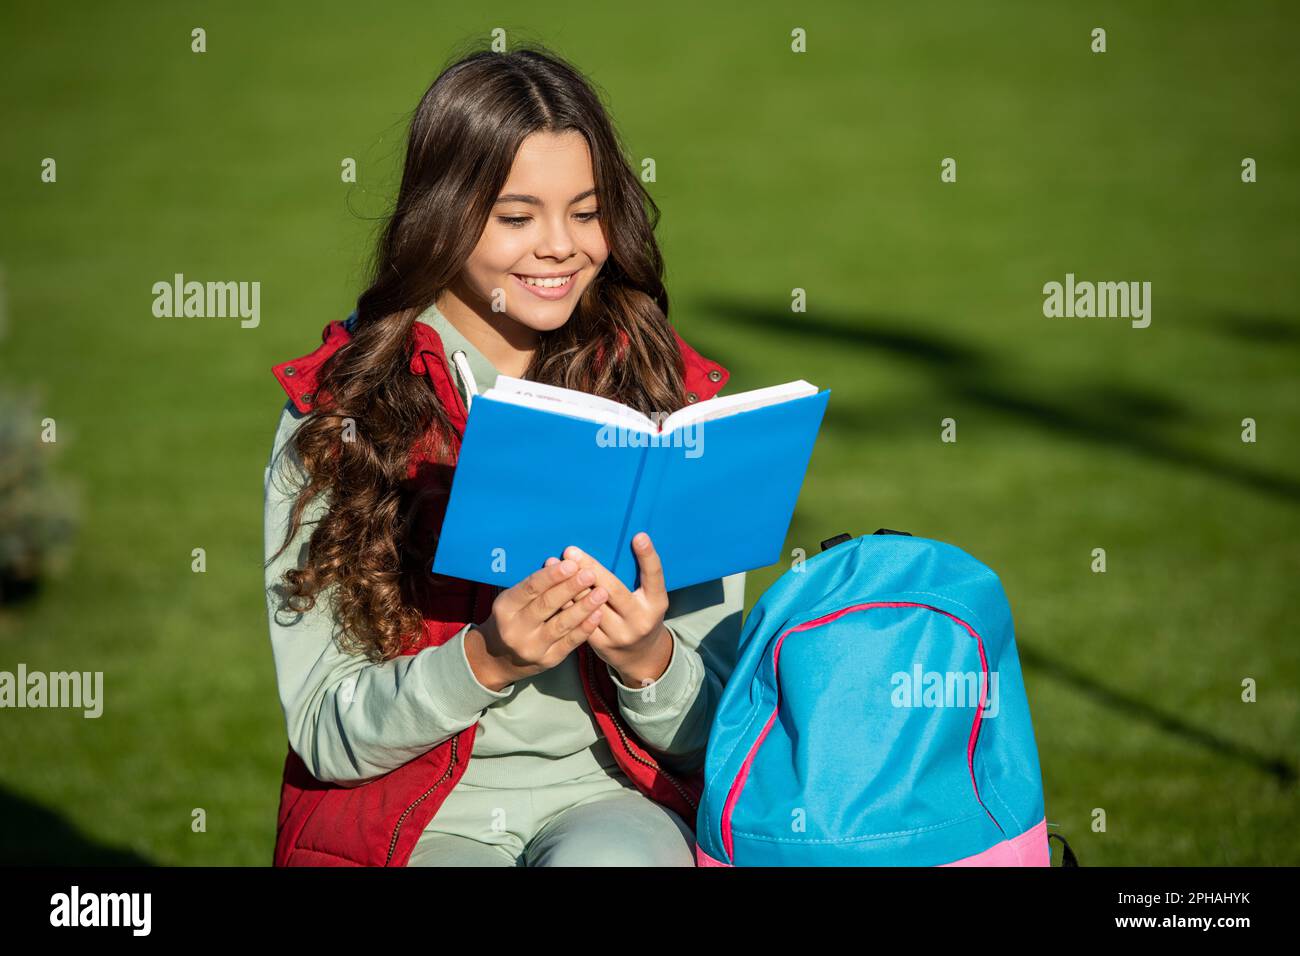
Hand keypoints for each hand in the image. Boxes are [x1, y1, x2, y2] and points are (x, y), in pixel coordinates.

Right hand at [465, 559, 608, 691]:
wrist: (499, 659)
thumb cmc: (511, 620)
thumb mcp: (512, 601)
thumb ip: (534, 587)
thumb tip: (562, 563)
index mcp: (504, 608)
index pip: (530, 588)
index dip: (552, 576)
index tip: (571, 564)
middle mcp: (515, 629)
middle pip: (547, 605)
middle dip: (570, 588)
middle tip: (589, 574)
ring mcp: (532, 647)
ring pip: (561, 624)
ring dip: (583, 607)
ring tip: (601, 593)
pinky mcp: (548, 660)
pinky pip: (570, 642)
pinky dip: (585, 628)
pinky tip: (597, 614)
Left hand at [545, 532, 672, 687]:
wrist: (639, 656)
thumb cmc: (641, 614)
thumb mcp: (649, 597)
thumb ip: (639, 575)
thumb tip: (626, 540)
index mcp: (656, 603)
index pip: (655, 577)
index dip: (648, 557)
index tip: (638, 537)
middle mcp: (640, 619)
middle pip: (613, 590)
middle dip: (590, 569)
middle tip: (571, 552)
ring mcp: (620, 634)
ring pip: (591, 605)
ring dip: (571, 584)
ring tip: (556, 565)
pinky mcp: (602, 645)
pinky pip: (579, 621)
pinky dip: (565, 603)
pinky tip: (552, 589)